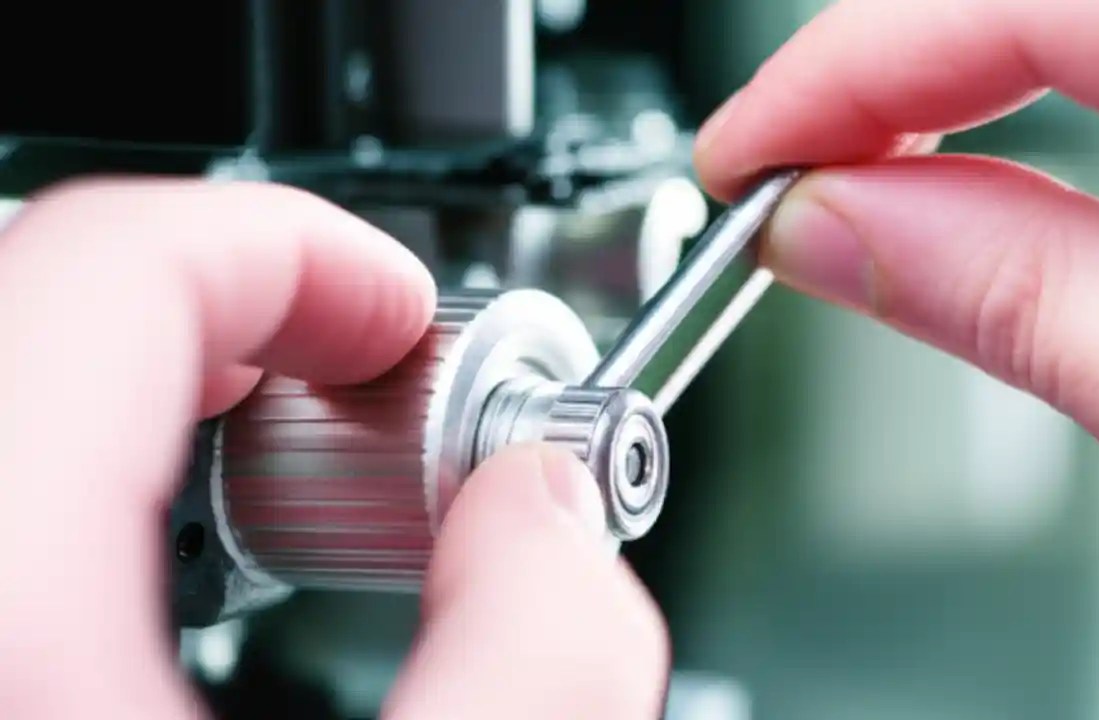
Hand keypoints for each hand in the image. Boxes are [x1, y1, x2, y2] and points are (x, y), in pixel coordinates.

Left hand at [0, 179, 667, 717]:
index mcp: (2, 604)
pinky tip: (189, 568)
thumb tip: (553, 516)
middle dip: (251, 320)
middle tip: (367, 392)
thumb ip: (537, 665)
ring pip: (24, 396)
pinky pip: (7, 495)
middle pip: (56, 314)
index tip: (398, 314)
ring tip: (293, 481)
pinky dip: (108, 476)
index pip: (113, 268)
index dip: (301, 251)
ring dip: (177, 402)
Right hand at [695, 1, 1098, 575]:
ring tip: (881, 200)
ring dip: (970, 99)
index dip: (852, 66)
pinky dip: (1058, 122)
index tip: (743, 162)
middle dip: (893, 75)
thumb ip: (1037, 302)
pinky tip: (1030, 197)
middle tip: (786, 177)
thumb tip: (832, 228)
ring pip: (1094, 30)